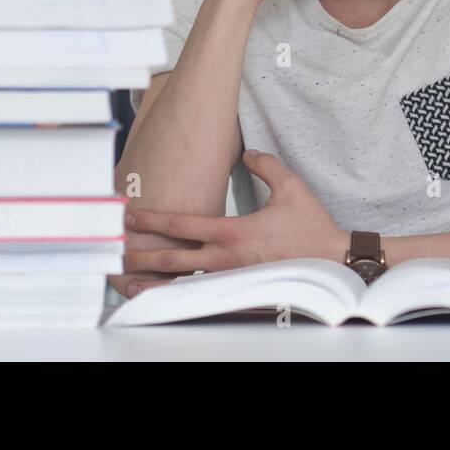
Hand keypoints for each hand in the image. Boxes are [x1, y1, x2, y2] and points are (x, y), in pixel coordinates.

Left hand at [116, 150, 347, 297]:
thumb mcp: (291, 187)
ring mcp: (232, 278)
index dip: (154, 218)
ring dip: (155, 281)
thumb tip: (249, 153)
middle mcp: (226, 258)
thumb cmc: (311, 227)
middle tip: (118, 252)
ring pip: (184, 281)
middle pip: (173, 258)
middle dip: (142, 254)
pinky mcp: (241, 290)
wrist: (332, 260)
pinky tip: (168, 295)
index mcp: (233, 232)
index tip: (132, 216)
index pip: (183, 223)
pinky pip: (203, 292)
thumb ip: (266, 165)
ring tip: (130, 282)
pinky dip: (181, 293)